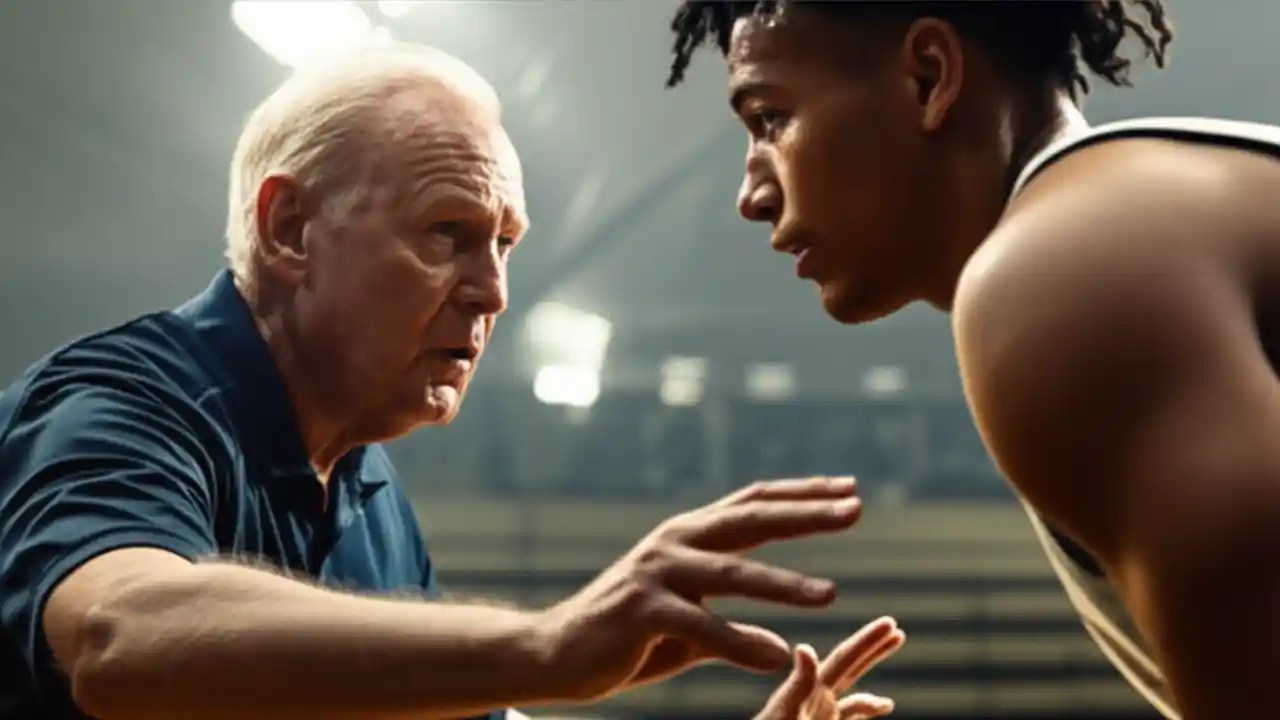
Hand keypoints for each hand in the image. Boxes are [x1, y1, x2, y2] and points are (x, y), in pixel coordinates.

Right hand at [535, 476, 861, 702]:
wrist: (554, 652)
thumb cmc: (625, 634)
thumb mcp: (684, 613)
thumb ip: (727, 612)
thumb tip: (775, 630)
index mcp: (687, 535)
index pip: (753, 504)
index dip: (802, 494)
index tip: (849, 489)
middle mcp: (674, 543)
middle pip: (750, 519)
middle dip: (807, 513)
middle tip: (855, 508)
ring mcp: (656, 574)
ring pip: (731, 573)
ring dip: (784, 583)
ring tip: (830, 595)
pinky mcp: (641, 611)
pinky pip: (701, 629)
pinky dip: (741, 643)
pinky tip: (777, 655)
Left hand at [755, 617, 905, 719]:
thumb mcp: (784, 713)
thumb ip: (797, 685)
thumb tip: (805, 647)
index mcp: (808, 691)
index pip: (843, 660)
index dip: (867, 641)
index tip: (891, 622)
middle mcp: (816, 701)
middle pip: (849, 669)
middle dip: (872, 648)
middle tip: (895, 626)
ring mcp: (819, 717)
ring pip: (854, 695)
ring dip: (874, 678)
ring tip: (890, 659)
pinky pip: (849, 717)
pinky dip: (868, 708)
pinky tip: (885, 703)